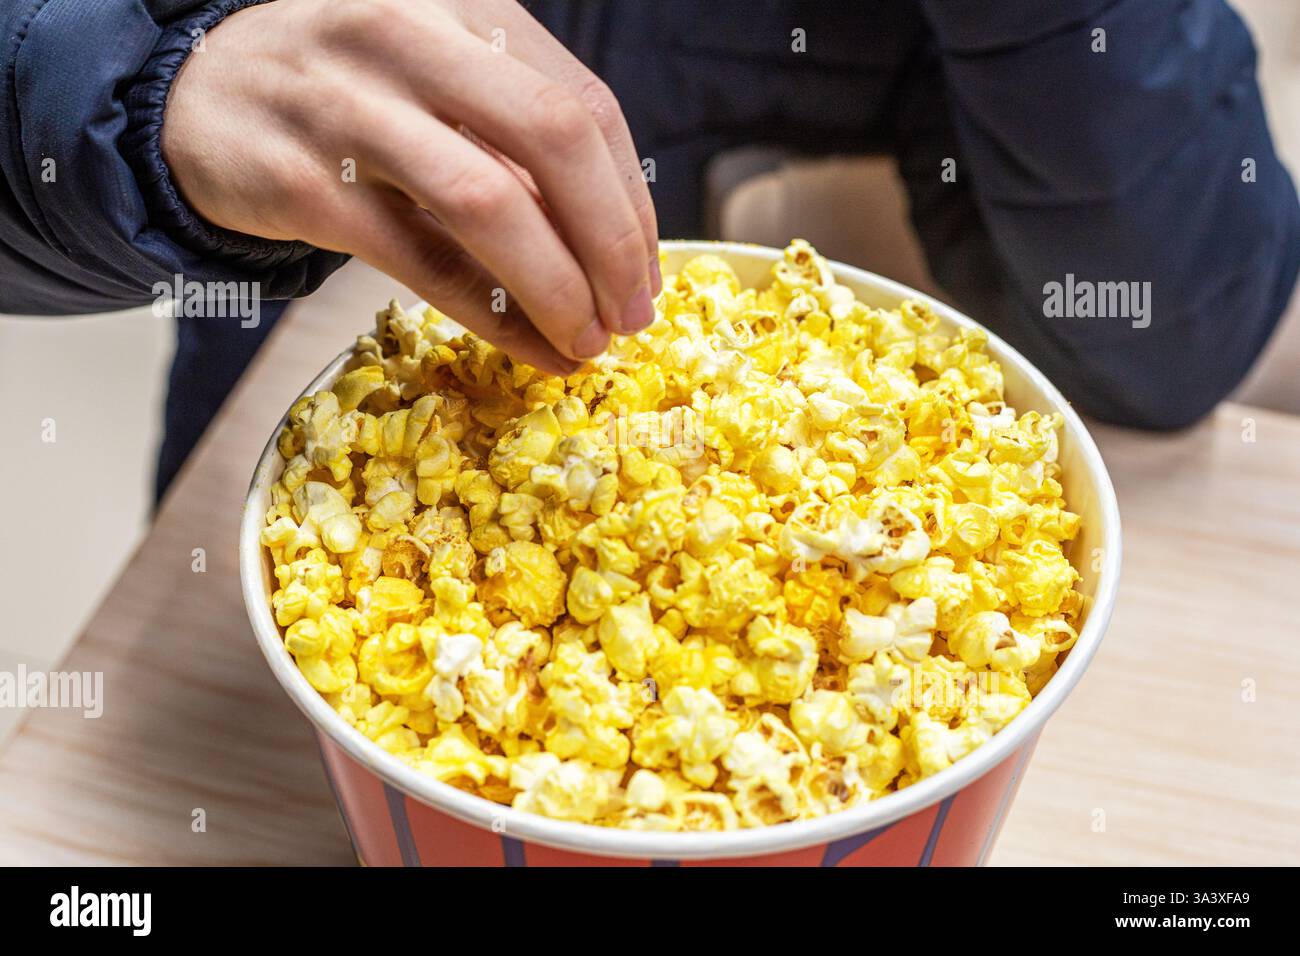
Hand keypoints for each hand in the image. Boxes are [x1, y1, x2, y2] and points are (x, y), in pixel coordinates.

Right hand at [163, 0, 658, 373]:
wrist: (201, 94)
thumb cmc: (348, 93)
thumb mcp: (438, 78)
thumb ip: (516, 140)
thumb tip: (616, 245)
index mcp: (464, 8)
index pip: (584, 106)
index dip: (632, 202)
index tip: (647, 272)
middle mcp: (411, 38)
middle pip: (554, 139)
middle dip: (612, 243)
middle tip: (632, 314)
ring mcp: (350, 107)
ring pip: (489, 204)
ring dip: (558, 287)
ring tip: (588, 342)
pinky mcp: (305, 182)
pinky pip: (422, 262)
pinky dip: (491, 314)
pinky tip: (529, 348)